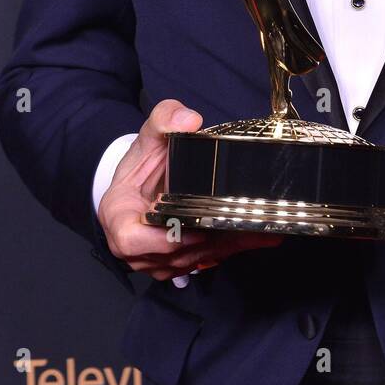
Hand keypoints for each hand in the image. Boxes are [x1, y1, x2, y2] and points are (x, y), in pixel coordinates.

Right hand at [97, 99, 283, 280]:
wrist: (139, 189)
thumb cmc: (139, 169)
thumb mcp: (147, 138)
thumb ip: (164, 120)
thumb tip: (188, 120)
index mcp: (120, 222)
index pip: (133, 240)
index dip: (164, 237)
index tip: (193, 225)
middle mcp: (139, 250)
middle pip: (176, 251)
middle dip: (210, 237)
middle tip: (244, 220)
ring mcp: (160, 262)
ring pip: (197, 257)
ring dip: (229, 243)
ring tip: (261, 226)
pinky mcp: (182, 264)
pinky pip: (211, 258)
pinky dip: (236, 245)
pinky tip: (264, 235)